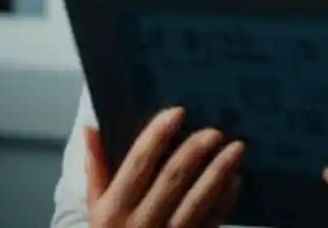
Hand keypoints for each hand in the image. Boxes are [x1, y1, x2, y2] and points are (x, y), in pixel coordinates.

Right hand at [85, 107, 244, 227]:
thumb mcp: (95, 207)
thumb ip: (96, 167)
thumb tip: (91, 128)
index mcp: (114, 207)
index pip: (138, 162)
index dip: (158, 134)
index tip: (178, 111)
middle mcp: (140, 222)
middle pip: (172, 178)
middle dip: (195, 151)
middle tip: (214, 131)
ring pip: (197, 200)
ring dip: (219, 171)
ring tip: (237, 148)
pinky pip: (212, 221)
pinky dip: (225, 199)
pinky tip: (235, 179)